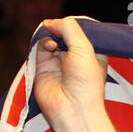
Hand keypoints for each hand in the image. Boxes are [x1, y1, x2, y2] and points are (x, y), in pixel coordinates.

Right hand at [34, 16, 122, 131]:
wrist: (72, 109)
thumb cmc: (86, 82)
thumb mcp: (85, 49)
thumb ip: (69, 28)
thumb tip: (50, 22)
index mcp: (93, 55)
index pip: (84, 32)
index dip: (78, 25)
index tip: (74, 23)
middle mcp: (76, 58)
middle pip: (65, 33)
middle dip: (62, 28)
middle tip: (62, 29)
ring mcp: (58, 61)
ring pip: (51, 37)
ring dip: (52, 35)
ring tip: (55, 42)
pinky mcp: (43, 66)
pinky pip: (40, 46)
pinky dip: (43, 42)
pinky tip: (50, 47)